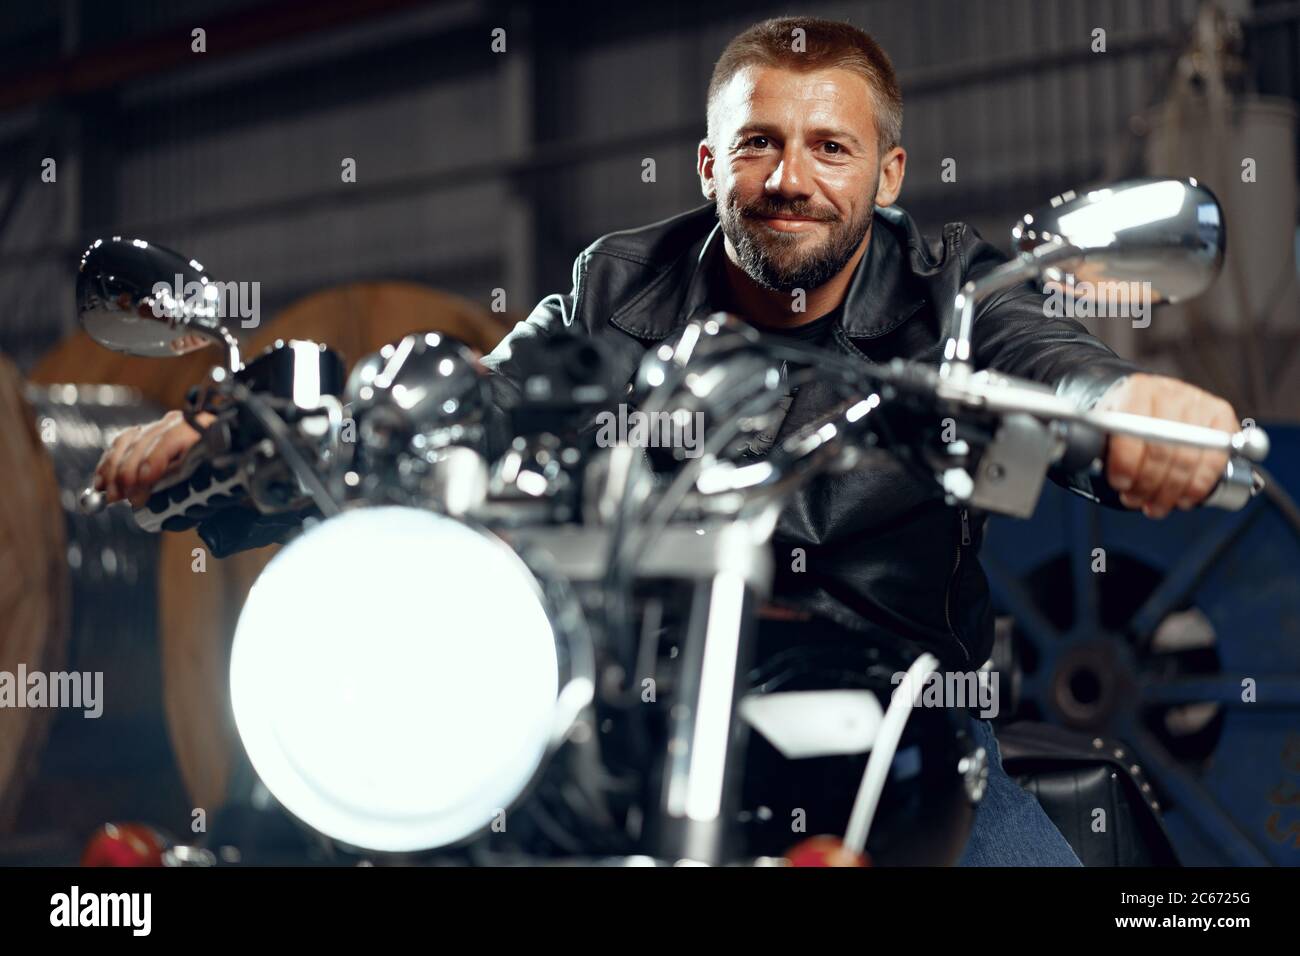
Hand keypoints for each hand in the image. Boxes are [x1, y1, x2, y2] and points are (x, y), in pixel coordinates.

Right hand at [93, 410, 214, 507]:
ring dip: (114, 470)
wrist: (217, 464)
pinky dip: (108, 465)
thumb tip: (147, 491)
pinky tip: (101, 482)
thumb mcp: (204, 477)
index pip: (171, 439)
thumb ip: (179, 481)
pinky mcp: (142, 435)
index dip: (153, 459)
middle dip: (129, 471)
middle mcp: (176, 422)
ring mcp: (158, 426)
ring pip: (127, 442)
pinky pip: (119, 445)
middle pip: (144, 441)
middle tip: (121, 496)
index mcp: (200, 428)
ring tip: (111, 495)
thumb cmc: (213, 473)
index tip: (142, 481)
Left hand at [1094, 373, 1237, 518]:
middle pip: (1163, 448)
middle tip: (1135, 500)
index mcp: (1136, 390)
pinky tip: (1184, 498)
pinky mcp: (1221, 416)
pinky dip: (1198, 485)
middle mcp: (1171, 392)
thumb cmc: (1125, 420)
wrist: (1148, 404)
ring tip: (1155, 505)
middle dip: (1147, 483)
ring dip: (1170, 491)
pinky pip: (1215, 459)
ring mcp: (1199, 403)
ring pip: (1188, 458)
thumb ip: (1101, 444)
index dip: (1127, 462)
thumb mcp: (1105, 426)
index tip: (1120, 483)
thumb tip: (1098, 471)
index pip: (1134, 429)